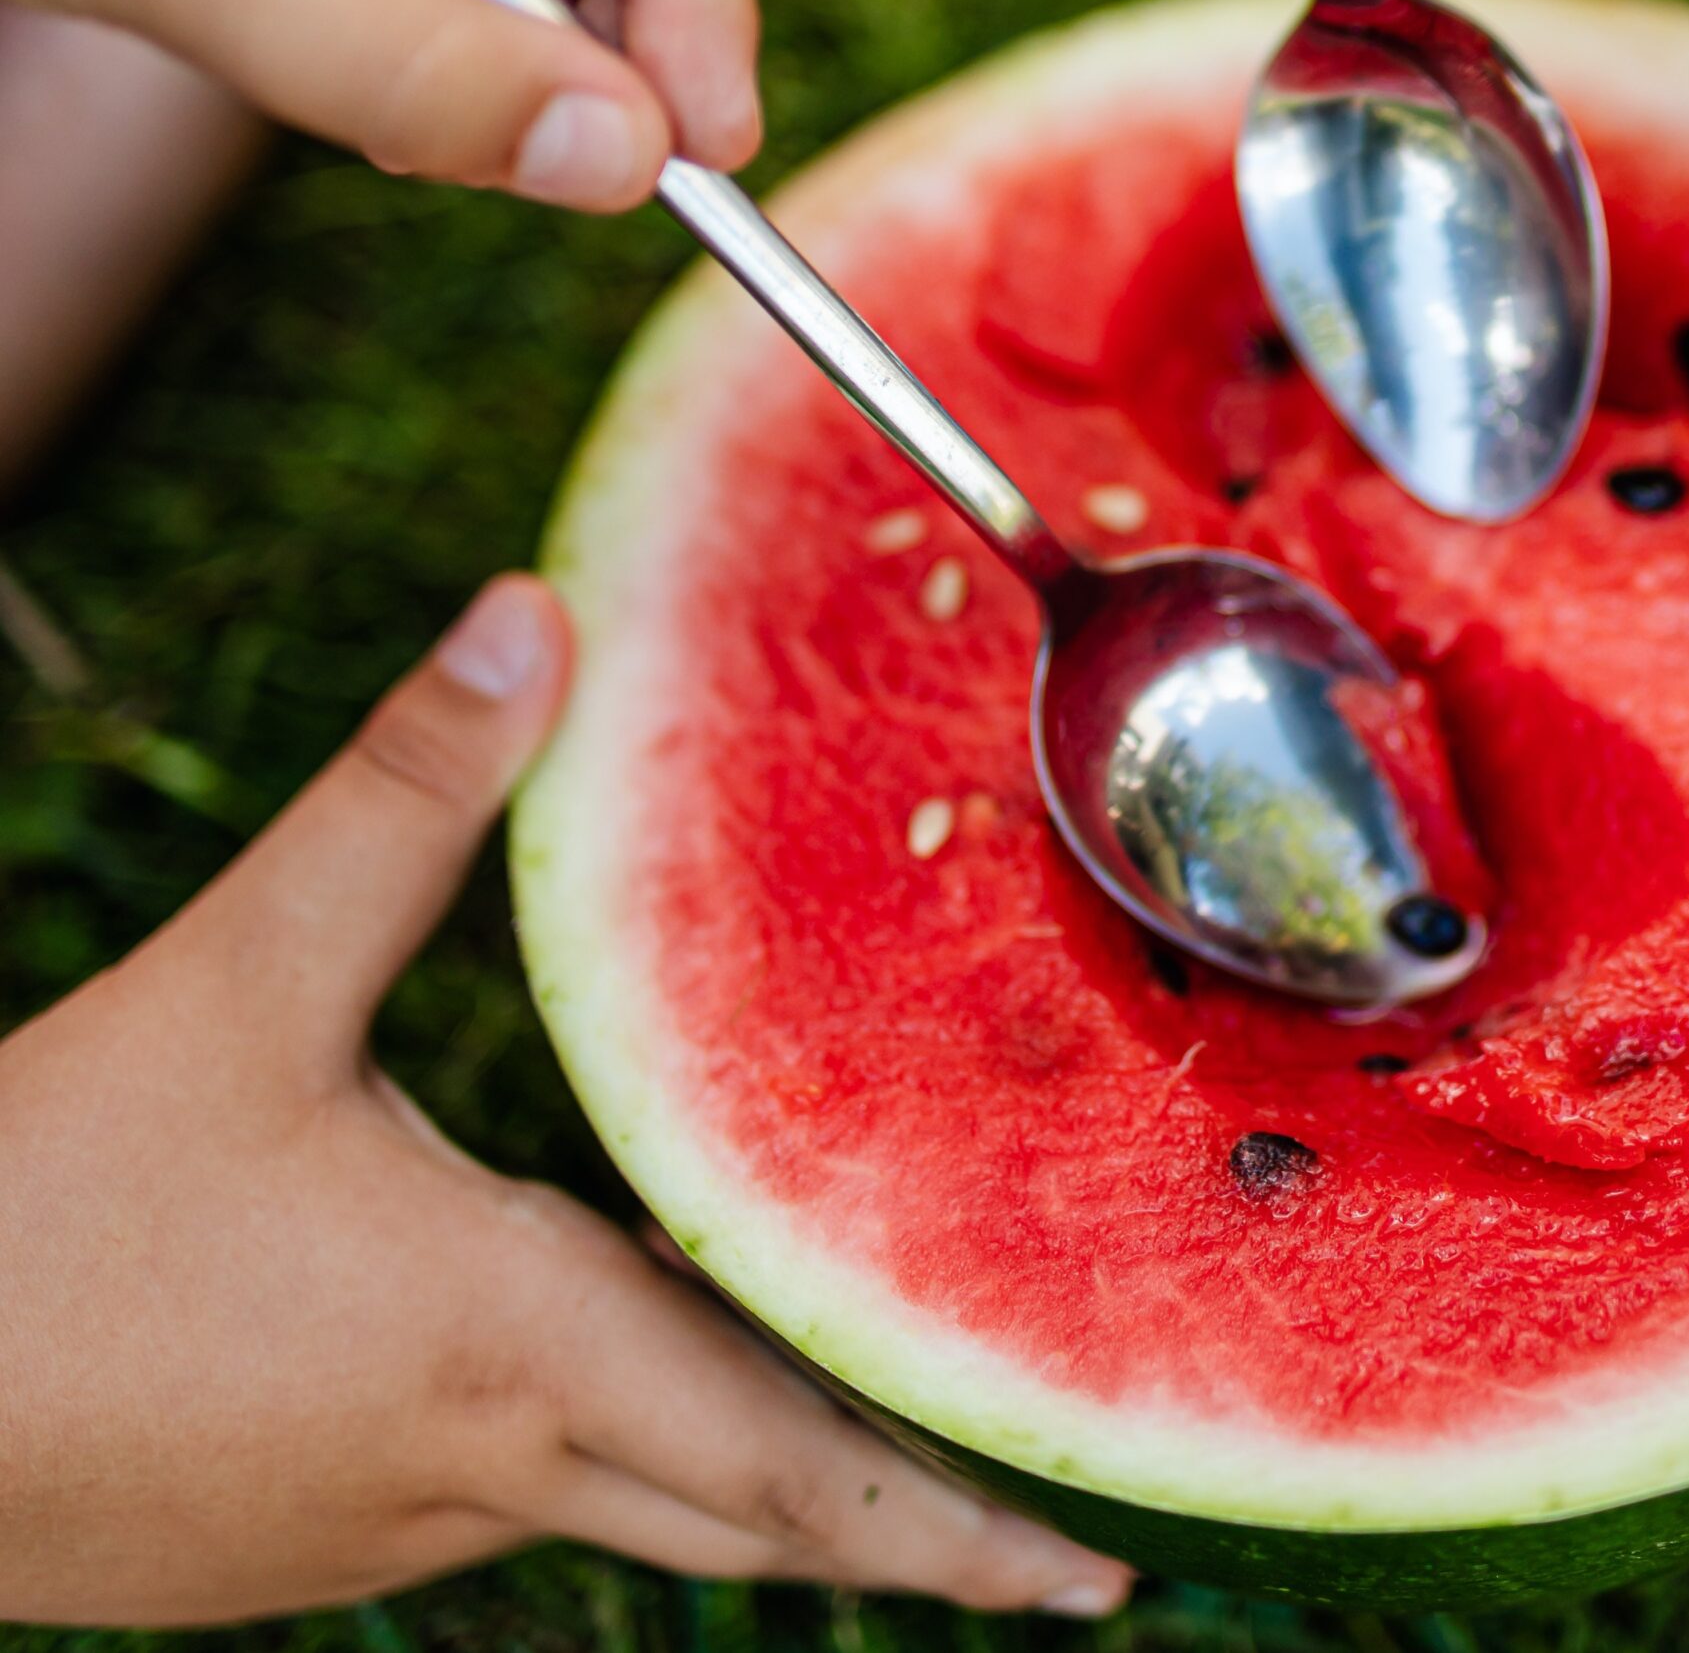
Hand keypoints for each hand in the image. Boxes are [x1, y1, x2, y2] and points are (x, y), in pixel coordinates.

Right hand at [0, 577, 1134, 1625]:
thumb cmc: (36, 1216)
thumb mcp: (233, 983)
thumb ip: (398, 800)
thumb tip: (530, 614)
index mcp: (515, 1334)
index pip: (800, 1470)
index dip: (964, 1535)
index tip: (1101, 1584)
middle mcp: (489, 1459)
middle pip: (761, 1522)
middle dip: (920, 1537)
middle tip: (1064, 1568)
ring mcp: (393, 1524)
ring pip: (648, 1503)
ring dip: (775, 1481)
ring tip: (887, 1452)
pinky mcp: (306, 1539)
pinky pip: (530, 1494)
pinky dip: (629, 1451)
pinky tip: (613, 1371)